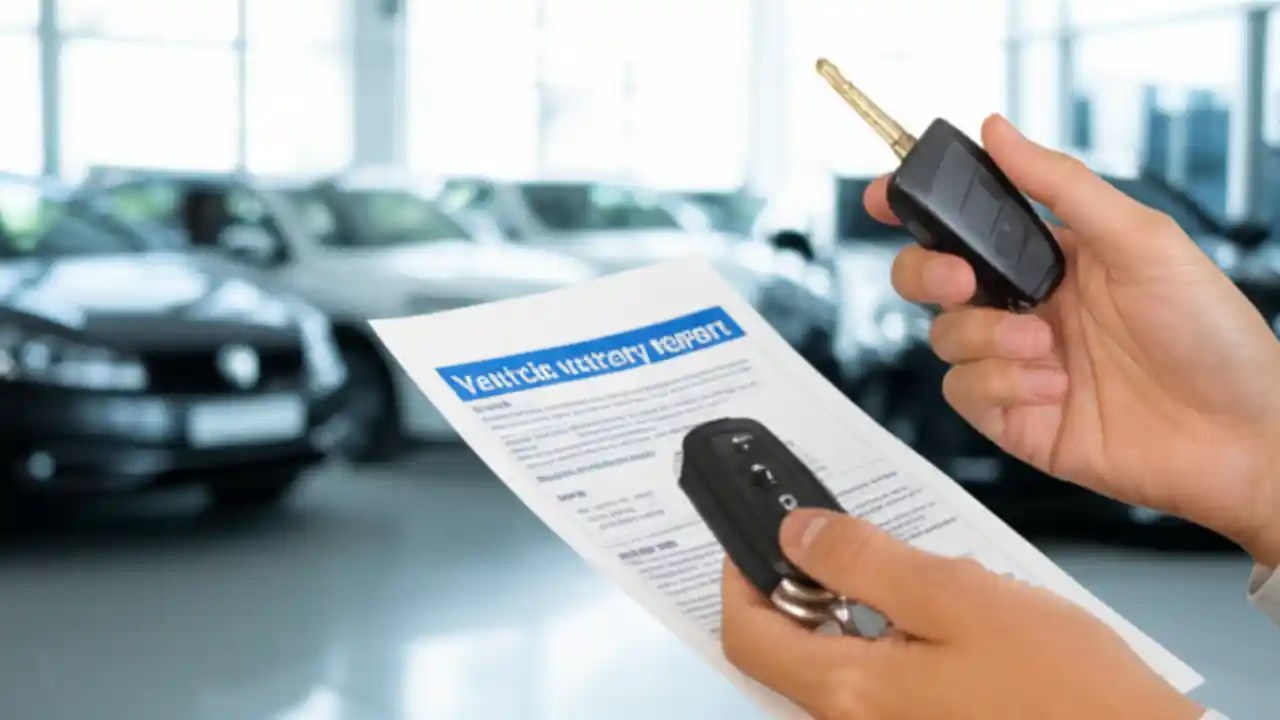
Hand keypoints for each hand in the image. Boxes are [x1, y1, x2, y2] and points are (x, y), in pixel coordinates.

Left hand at [721, 510, 1202, 719]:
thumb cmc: (1064, 687)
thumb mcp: (955, 595)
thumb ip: (863, 561)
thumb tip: (794, 534)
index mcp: (848, 693)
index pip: (747, 636)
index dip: (739, 578)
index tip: (753, 538)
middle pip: (786, 653)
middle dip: (801, 589)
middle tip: (836, 542)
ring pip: (835, 665)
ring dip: (849, 614)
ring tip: (907, 573)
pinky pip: (878, 685)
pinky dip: (886, 641)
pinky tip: (938, 616)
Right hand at [872, 114, 1279, 565]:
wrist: (1239, 437)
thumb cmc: (1212, 336)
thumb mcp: (1142, 240)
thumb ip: (1062, 186)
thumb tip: (1001, 131)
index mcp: (1052, 258)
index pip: (966, 225)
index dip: (917, 209)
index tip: (885, 196)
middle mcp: (1027, 308)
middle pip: (929, 278)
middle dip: (927, 272)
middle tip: (963, 279)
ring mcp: (1017, 365)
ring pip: (943, 338)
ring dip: (986, 339)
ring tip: (1046, 349)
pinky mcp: (1014, 418)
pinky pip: (965, 394)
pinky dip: (1002, 387)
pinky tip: (1054, 389)